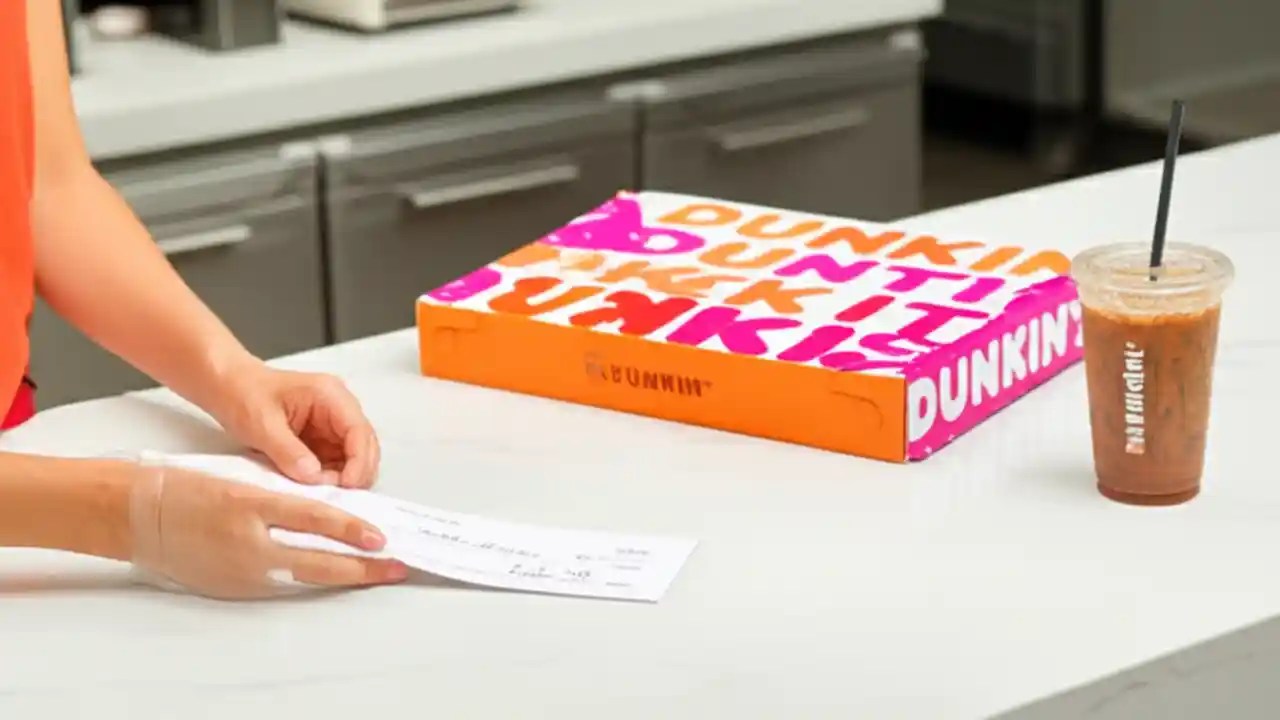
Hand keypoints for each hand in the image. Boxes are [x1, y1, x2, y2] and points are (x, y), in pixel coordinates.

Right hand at [130, 463, 407, 599]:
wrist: (138, 516)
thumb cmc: (187, 488)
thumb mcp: (240, 480)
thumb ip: (283, 496)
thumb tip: (329, 509)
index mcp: (250, 505)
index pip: (312, 519)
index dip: (350, 529)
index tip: (379, 537)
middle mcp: (248, 543)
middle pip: (317, 560)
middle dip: (362, 567)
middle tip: (395, 566)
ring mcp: (241, 571)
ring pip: (304, 577)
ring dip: (343, 576)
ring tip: (374, 574)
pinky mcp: (234, 587)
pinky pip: (282, 583)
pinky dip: (311, 578)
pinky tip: (334, 575)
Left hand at [209, 359, 379, 488]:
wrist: (227, 386)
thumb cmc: (243, 395)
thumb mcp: (262, 424)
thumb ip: (288, 451)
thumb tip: (315, 477)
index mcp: (330, 396)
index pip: (359, 431)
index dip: (359, 461)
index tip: (347, 486)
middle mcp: (339, 408)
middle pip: (365, 445)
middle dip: (357, 472)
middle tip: (336, 496)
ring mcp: (332, 424)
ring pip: (354, 456)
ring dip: (345, 477)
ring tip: (323, 493)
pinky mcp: (322, 439)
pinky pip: (337, 461)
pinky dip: (331, 477)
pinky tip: (317, 488)